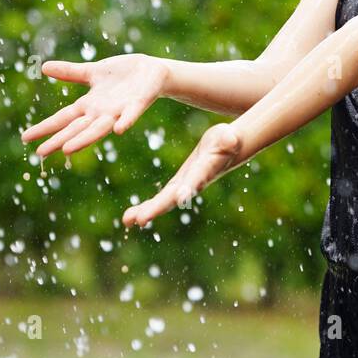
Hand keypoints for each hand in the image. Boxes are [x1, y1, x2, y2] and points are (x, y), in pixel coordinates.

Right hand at [21, 53, 169, 157]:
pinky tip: (118, 129)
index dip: (45, 128)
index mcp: (90, 105)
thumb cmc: (122, 74)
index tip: (25, 138)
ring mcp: (119, 111)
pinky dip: (126, 121)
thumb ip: (70, 73)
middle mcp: (101, 113)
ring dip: (84, 139)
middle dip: (59, 140)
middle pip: (76, 129)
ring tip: (67, 150)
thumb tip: (43, 67)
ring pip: (99, 128)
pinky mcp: (138, 104)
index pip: (63, 119)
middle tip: (40, 153)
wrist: (153, 72)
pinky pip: (131, 114)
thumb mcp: (92, 72)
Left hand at [122, 123, 245, 227]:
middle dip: (157, 208)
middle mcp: (193, 184)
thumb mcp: (228, 137)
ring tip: (126, 221)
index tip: (177, 199)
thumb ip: (228, 140)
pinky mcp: (177, 184)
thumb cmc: (229, 140)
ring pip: (162, 202)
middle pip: (173, 197)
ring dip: (145, 211)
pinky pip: (159, 199)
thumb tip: (230, 139)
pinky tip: (129, 218)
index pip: (194, 181)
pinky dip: (145, 208)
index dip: (186, 189)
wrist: (228, 148)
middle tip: (140, 219)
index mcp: (204, 172)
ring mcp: (184, 186)